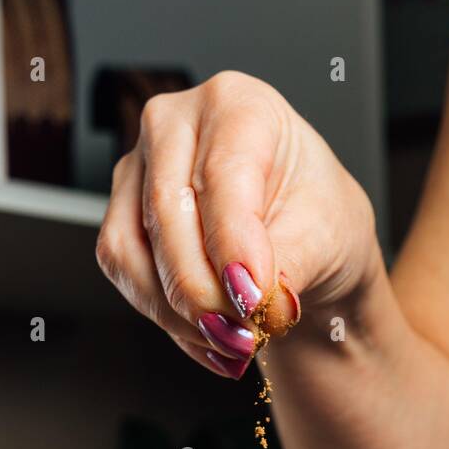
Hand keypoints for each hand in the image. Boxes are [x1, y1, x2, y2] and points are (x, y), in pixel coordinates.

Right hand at [95, 71, 377, 378]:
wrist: (306, 241)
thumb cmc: (318, 216)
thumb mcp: (326, 234)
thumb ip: (290, 262)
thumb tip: (256, 302)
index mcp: (237, 104)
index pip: (221, 176)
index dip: (233, 246)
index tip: (253, 301)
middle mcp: (175, 125)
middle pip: (166, 214)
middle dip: (204, 292)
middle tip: (244, 338)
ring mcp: (139, 170)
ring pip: (132, 252)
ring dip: (180, 314)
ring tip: (235, 344)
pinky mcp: (123, 218)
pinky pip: (127, 276)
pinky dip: (169, 321)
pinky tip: (210, 341)